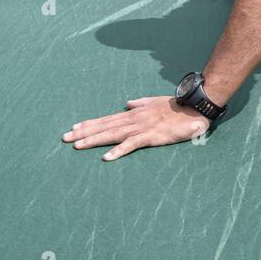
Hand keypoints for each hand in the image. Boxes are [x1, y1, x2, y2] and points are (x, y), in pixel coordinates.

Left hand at [63, 96, 208, 160]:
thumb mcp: (156, 102)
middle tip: (65, 138)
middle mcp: (134, 119)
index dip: (90, 123)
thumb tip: (127, 103)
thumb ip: (140, 103)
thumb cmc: (178, 107)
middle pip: (105, 126)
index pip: (108, 119)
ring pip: (113, 134)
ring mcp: (142, 127)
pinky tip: (106, 157)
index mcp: (135, 113)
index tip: (74, 127)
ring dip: (94, 140)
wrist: (195, 107)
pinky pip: (132, 145)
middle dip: (84, 132)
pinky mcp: (152, 136)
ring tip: (77, 145)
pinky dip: (119, 151)